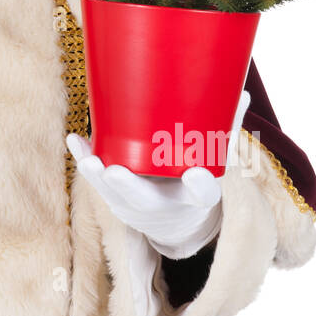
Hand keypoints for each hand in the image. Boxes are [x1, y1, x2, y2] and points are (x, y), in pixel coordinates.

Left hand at [67, 88, 250, 259]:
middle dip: (129, 187)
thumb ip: (223, 130)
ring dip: (97, 175)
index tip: (196, 173)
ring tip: (87, 159)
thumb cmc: (194, 180)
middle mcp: (164, 204)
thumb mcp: (215, 162)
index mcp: (195, 198)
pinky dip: (86, 160)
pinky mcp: (115, 197)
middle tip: (115, 173)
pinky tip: (75, 141)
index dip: (199, 185)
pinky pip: (97, 182)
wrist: (176, 221)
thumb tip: (240, 93)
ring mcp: (135, 204)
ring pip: (113, 194)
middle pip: (146, 200)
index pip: (202, 195)